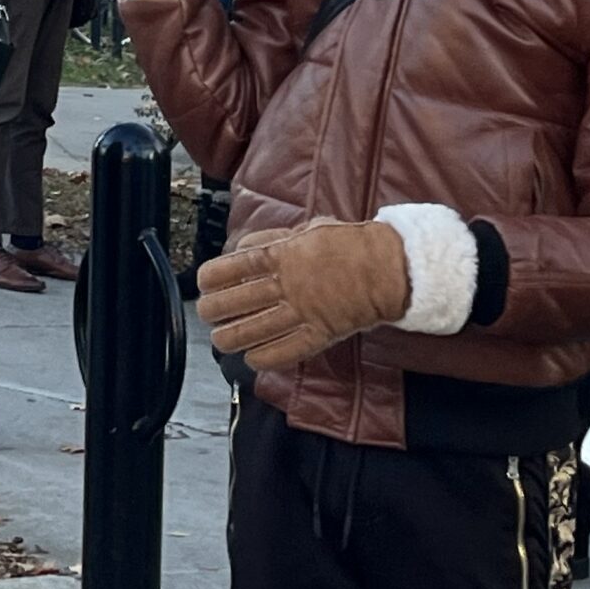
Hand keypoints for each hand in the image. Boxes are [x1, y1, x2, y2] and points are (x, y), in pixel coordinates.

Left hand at [195, 218, 409, 370]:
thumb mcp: (304, 229)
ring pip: (254, 330)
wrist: (386, 267)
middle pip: (235, 302)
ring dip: (230, 338)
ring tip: (220, 340)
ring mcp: (302, 312)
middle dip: (214, 310)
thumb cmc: (347, 244)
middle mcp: (286, 286)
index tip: (202, 284)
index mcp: (280, 256)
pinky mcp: (320, 334)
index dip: (210, 279)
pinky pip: (287, 351)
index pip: (231, 269)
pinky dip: (265, 358)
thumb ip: (271, 239)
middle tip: (207, 313)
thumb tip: (242, 248)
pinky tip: (252, 359)